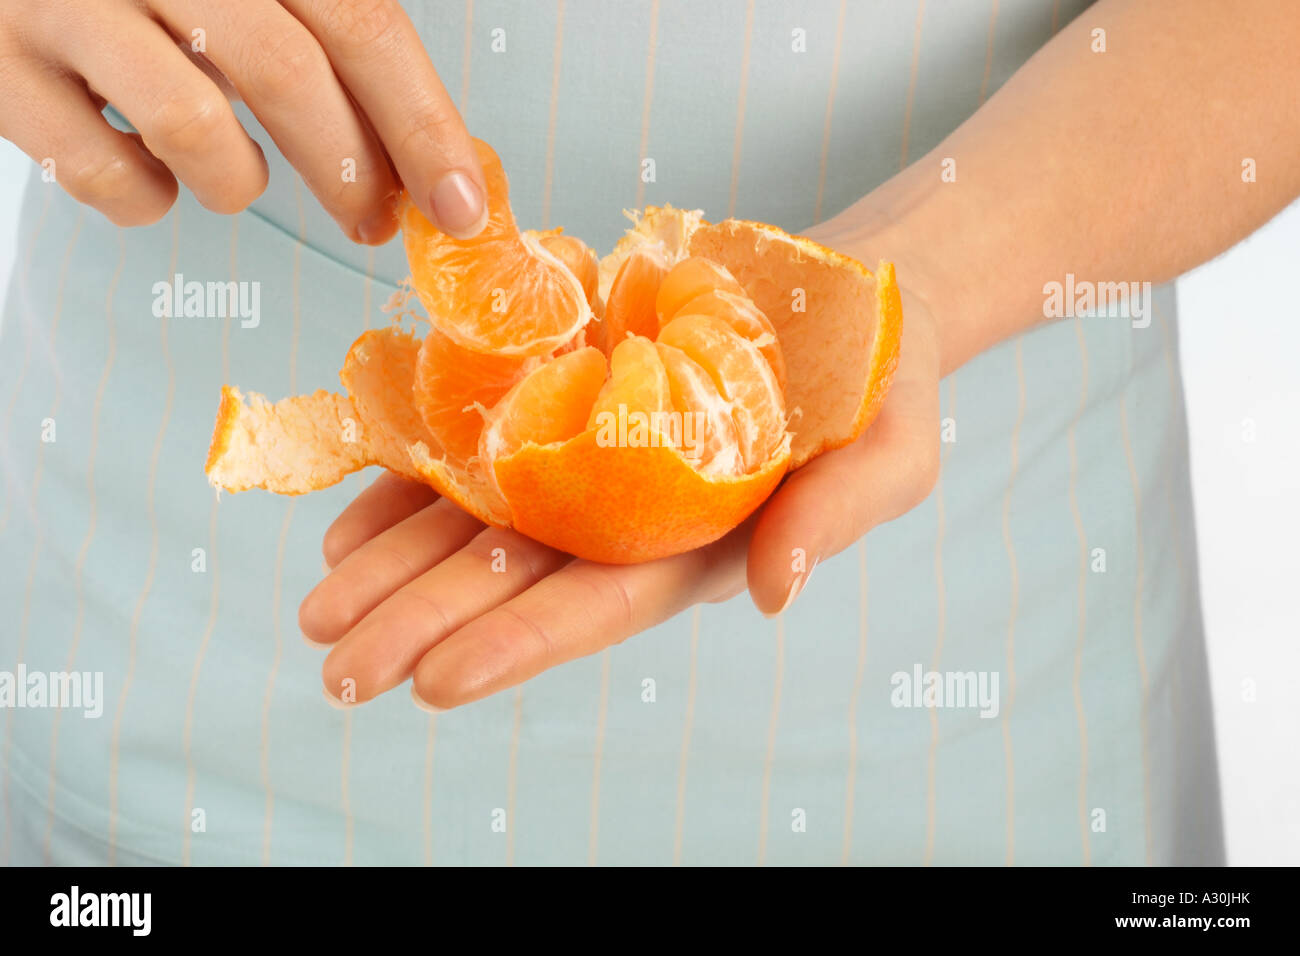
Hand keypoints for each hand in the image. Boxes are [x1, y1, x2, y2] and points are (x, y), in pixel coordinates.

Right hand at [0, 0, 484, 239]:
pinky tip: (147, 174)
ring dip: (238, 184)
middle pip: (289, 73)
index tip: (460, 208)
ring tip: (236, 178)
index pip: (362, 25)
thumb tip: (423, 158)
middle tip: (371, 223)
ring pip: (196, 128)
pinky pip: (102, 173)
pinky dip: (145, 200)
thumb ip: (321, 38)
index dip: (422, 126)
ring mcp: (64, 2)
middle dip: (349, 173)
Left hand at [298, 279, 940, 710]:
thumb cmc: (877, 377)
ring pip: (475, 522)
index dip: (524, 640)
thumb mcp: (892, 445)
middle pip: (514, 577)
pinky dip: (406, 487)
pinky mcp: (557, 404)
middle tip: (340, 669)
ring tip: (318, 613)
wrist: (834, 294)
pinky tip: (347, 528)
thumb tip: (775, 589)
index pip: (603, 604)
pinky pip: (470, 451)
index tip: (438, 680)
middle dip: (425, 622)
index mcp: (702, 540)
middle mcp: (628, 516)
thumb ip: (840, 514)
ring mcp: (584, 462)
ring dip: (393, 566)